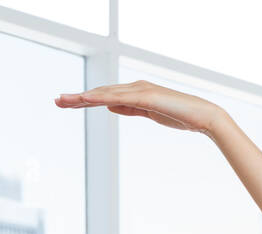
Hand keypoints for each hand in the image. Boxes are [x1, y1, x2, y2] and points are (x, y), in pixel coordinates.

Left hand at [54, 80, 223, 134]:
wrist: (203, 116)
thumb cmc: (182, 117)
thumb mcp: (151, 113)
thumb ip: (130, 109)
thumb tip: (110, 106)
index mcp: (137, 92)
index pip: (106, 96)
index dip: (86, 100)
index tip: (69, 104)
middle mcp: (135, 87)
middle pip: (101, 92)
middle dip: (78, 97)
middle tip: (57, 101)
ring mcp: (140, 90)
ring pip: (105, 93)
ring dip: (83, 97)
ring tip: (64, 101)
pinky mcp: (145, 95)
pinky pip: (118, 97)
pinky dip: (100, 98)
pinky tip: (86, 100)